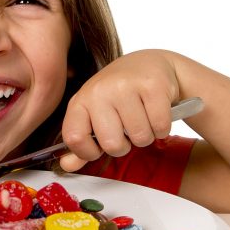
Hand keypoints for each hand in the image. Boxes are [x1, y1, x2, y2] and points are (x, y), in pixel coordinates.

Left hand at [60, 49, 180, 170]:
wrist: (149, 64)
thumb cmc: (119, 94)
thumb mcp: (94, 114)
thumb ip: (81, 142)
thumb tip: (67, 165)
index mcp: (81, 100)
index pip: (74, 138)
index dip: (88, 152)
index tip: (99, 147)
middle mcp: (100, 90)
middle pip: (112, 144)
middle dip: (125, 145)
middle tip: (127, 129)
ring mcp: (126, 86)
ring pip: (140, 137)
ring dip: (146, 135)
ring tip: (143, 117)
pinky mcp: (153, 86)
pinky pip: (160, 127)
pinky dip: (162, 128)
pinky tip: (156, 112)